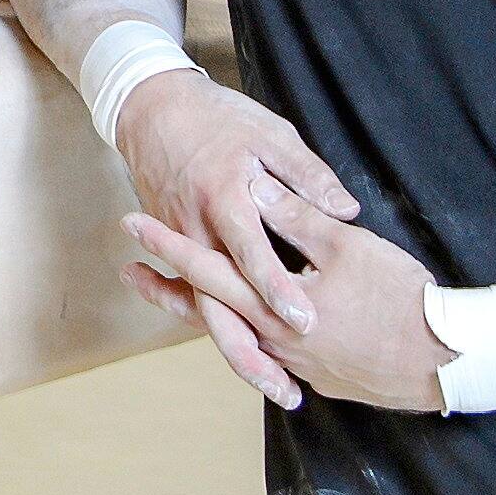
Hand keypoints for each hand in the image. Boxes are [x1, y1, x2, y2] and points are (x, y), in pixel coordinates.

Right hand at [106, 69, 361, 407]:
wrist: (149, 108)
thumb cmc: (217, 117)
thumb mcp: (269, 135)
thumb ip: (306, 178)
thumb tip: (346, 210)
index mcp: (225, 198)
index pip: (253, 255)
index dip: (278, 291)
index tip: (305, 322)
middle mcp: (199, 229)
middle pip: (220, 303)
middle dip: (252, 350)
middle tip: (287, 386)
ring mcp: (183, 241)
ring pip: (205, 310)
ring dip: (236, 350)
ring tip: (274, 385)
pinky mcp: (177, 244)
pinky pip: (195, 296)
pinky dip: (216, 328)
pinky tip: (242, 355)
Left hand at [126, 199, 448, 413]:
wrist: (448, 361)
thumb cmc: (400, 299)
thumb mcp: (347, 246)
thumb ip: (298, 218)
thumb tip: (258, 190)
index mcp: (271, 305)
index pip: (206, 268)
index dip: (168, 244)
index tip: (134, 223)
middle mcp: (273, 340)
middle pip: (207, 311)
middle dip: (167, 288)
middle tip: (130, 271)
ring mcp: (296, 363)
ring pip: (237, 334)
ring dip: (205, 312)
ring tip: (177, 296)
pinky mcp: (321, 375)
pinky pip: (270, 351)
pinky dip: (245, 334)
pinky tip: (245, 325)